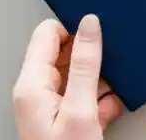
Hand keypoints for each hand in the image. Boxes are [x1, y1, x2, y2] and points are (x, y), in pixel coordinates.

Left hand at [13, 16, 124, 139]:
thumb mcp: (80, 110)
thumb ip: (85, 65)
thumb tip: (89, 26)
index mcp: (31, 85)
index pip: (48, 33)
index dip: (74, 28)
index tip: (97, 32)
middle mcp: (36, 93)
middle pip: (64, 53)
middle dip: (90, 55)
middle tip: (110, 61)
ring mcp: (49, 107)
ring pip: (77, 75)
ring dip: (99, 79)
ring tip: (114, 88)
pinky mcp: (63, 120)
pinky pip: (83, 96)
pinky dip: (101, 99)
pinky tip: (110, 106)